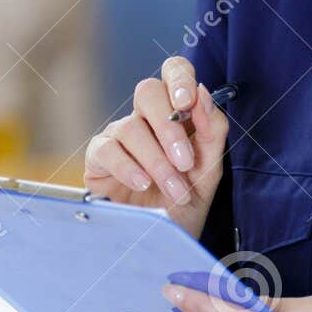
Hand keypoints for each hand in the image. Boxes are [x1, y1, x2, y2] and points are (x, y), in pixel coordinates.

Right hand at [83, 56, 226, 238]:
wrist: (166, 239)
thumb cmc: (187, 201)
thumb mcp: (210, 169)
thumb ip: (213, 130)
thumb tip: (202, 93)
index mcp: (176, 113)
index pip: (174, 73)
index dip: (179, 78)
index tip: (188, 102)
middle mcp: (145, 118)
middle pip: (147, 90)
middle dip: (170, 127)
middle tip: (186, 162)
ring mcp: (119, 135)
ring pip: (131, 126)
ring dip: (157, 162)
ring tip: (174, 190)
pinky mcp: (99, 158)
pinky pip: (107, 150)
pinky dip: (128, 167)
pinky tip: (143, 184)